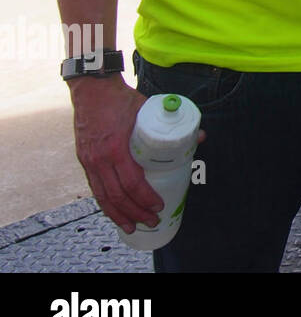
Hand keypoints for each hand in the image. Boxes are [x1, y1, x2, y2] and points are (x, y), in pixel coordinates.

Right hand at [68, 75, 161, 233]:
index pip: (132, 181)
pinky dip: (104, 204)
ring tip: (131, 227)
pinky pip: (95, 188)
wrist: (91, 89)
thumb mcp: (148, 108)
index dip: (145, 197)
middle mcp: (100, 159)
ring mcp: (89, 161)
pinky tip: (114, 212)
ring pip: (103, 197)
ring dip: (118, 215)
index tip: (159, 205)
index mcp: (116, 147)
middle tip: (151, 221)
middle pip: (117, 195)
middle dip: (135, 212)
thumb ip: (172, 124)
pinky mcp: (84, 160)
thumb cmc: (120, 99)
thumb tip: (200, 136)